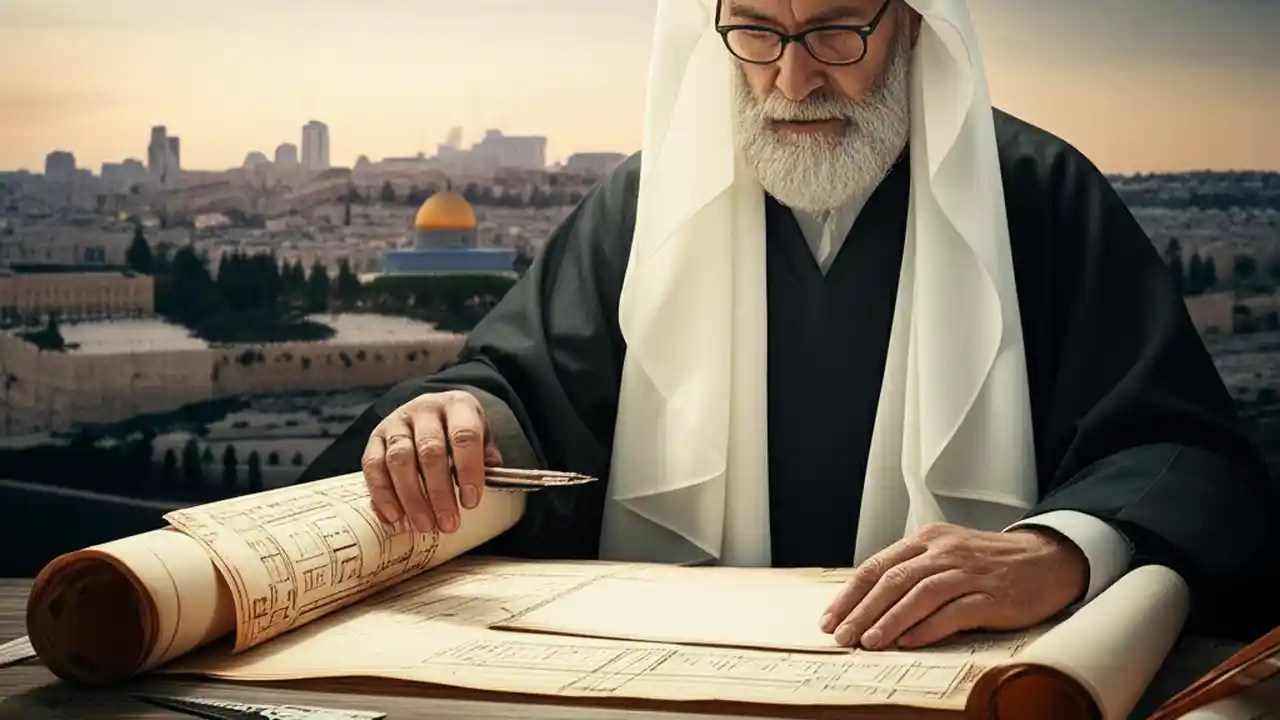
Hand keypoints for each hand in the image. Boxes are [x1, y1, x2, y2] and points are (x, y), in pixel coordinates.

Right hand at [361, 390, 502, 533]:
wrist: (430, 411)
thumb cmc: (459, 429)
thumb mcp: (481, 433)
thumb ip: (486, 453)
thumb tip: (493, 475)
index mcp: (457, 405)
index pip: (464, 435)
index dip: (468, 470)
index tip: (471, 502)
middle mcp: (425, 408)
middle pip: (430, 451)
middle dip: (439, 492)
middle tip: (448, 524)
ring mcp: (397, 421)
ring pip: (400, 459)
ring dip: (412, 497)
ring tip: (424, 525)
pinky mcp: (375, 436)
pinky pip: (372, 465)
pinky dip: (382, 493)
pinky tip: (395, 516)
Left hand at [819, 522, 1087, 649]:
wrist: (1047, 559)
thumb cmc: (989, 562)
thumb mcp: (946, 553)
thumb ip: (912, 570)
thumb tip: (868, 603)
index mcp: (927, 538)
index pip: (878, 566)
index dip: (851, 594)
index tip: (830, 619)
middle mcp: (945, 551)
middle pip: (893, 580)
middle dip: (862, 611)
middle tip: (841, 636)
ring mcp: (969, 572)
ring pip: (919, 595)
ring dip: (889, 621)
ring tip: (868, 643)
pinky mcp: (993, 596)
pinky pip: (955, 612)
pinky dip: (928, 627)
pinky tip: (909, 641)